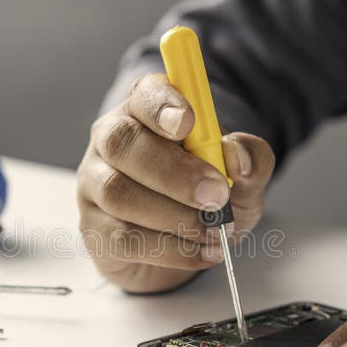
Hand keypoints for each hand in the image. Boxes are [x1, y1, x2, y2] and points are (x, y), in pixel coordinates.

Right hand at [77, 73, 274, 292]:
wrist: (183, 249)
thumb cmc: (206, 201)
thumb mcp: (242, 179)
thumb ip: (251, 160)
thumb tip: (237, 155)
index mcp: (146, 112)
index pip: (144, 95)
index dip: (162, 106)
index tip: (188, 124)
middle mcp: (112, 140)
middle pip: (122, 142)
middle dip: (173, 171)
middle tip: (215, 195)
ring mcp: (95, 183)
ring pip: (117, 192)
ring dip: (173, 215)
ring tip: (213, 230)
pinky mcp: (94, 228)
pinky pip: (123, 237)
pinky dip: (170, 249)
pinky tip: (201, 251)